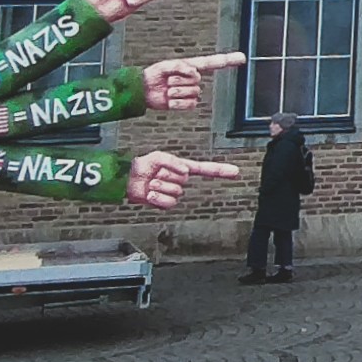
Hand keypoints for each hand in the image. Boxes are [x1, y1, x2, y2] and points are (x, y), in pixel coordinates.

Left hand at [128, 151, 242, 208]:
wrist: (126, 179)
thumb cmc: (140, 166)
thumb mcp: (158, 157)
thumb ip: (174, 162)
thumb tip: (186, 172)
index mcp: (181, 168)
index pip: (205, 169)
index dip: (220, 170)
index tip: (235, 171)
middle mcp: (179, 180)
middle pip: (184, 180)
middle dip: (168, 175)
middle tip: (155, 173)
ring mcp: (172, 192)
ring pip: (176, 192)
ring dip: (161, 186)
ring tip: (151, 182)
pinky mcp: (164, 203)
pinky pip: (169, 203)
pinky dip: (159, 198)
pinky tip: (150, 194)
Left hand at [141, 52, 246, 112]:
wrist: (144, 90)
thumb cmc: (154, 75)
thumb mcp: (166, 66)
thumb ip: (182, 66)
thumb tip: (194, 73)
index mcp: (192, 67)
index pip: (214, 63)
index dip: (228, 60)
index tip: (242, 58)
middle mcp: (194, 79)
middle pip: (196, 80)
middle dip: (179, 79)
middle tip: (168, 79)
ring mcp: (191, 92)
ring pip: (192, 93)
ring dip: (176, 91)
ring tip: (167, 89)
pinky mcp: (186, 104)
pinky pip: (189, 105)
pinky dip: (176, 103)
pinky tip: (169, 100)